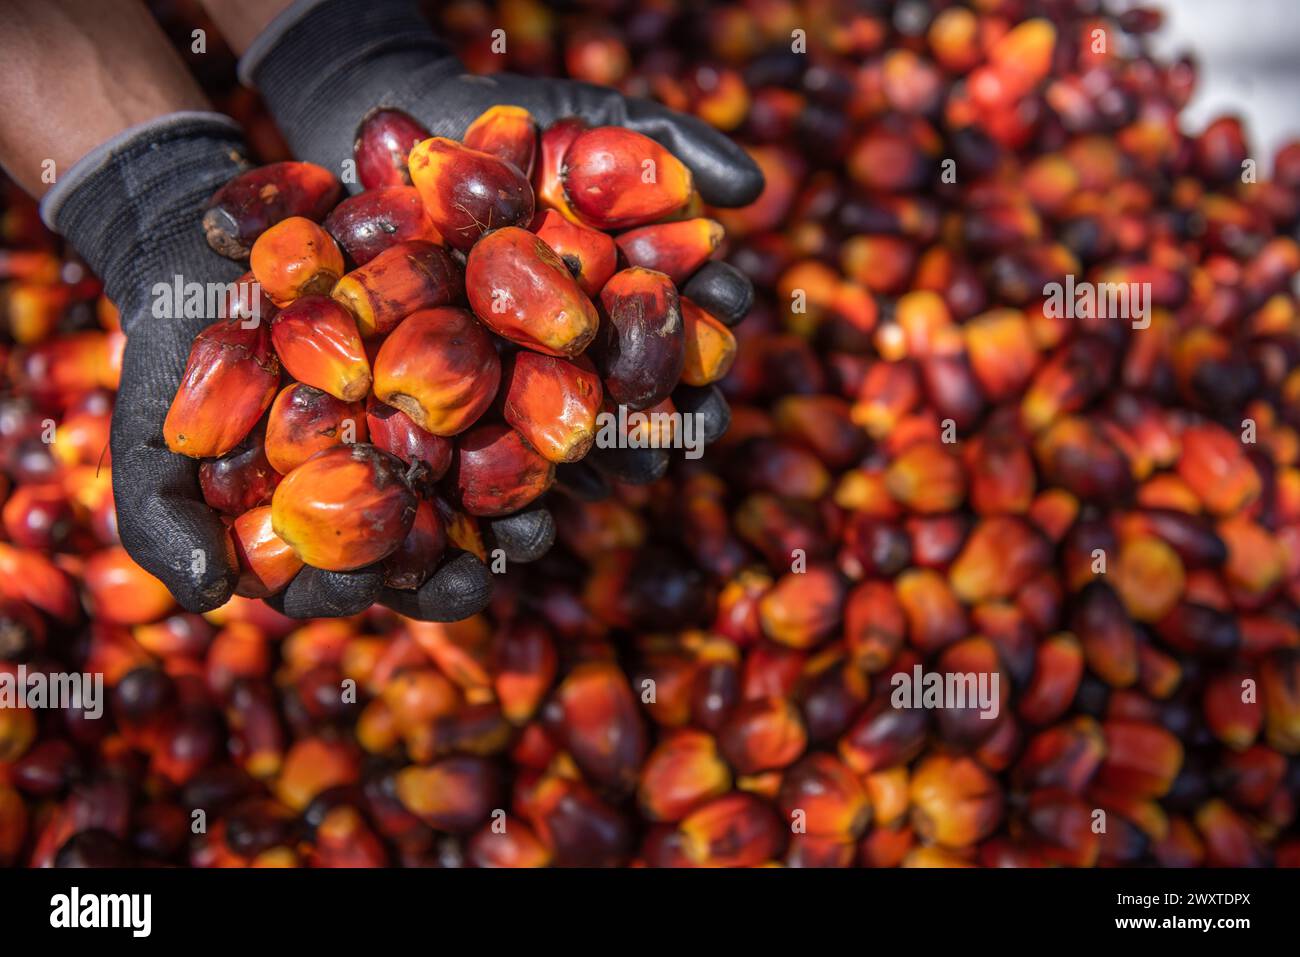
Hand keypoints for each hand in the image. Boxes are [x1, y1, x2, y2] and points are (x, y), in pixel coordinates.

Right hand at [46, 115, 509, 619]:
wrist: (210, 238)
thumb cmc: (177, 353)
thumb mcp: (155, 435)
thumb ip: (164, 520)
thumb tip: (206, 595)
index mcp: (320, 519)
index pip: (343, 578)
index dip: (353, 590)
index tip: (360, 590)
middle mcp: (385, 483)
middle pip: (429, 548)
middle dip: (458, 571)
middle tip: (475, 574)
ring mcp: (433, 427)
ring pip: (484, 488)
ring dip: (515, 512)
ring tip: (533, 520)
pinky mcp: (467, 364)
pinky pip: (508, 399)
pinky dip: (530, 419)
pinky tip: (546, 428)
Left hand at [237, 0, 761, 488]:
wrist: (390, 144)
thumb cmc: (511, 127)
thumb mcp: (597, 122)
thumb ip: (674, 147)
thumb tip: (752, 193)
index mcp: (642, 298)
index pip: (696, 324)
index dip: (711, 321)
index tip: (721, 308)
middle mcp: (601, 352)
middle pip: (650, 397)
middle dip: (669, 414)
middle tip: (673, 421)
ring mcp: (539, 386)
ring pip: (588, 441)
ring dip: (608, 463)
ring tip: (612, 468)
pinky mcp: (475, 410)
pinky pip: (499, 464)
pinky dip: (514, 496)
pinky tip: (523, 517)